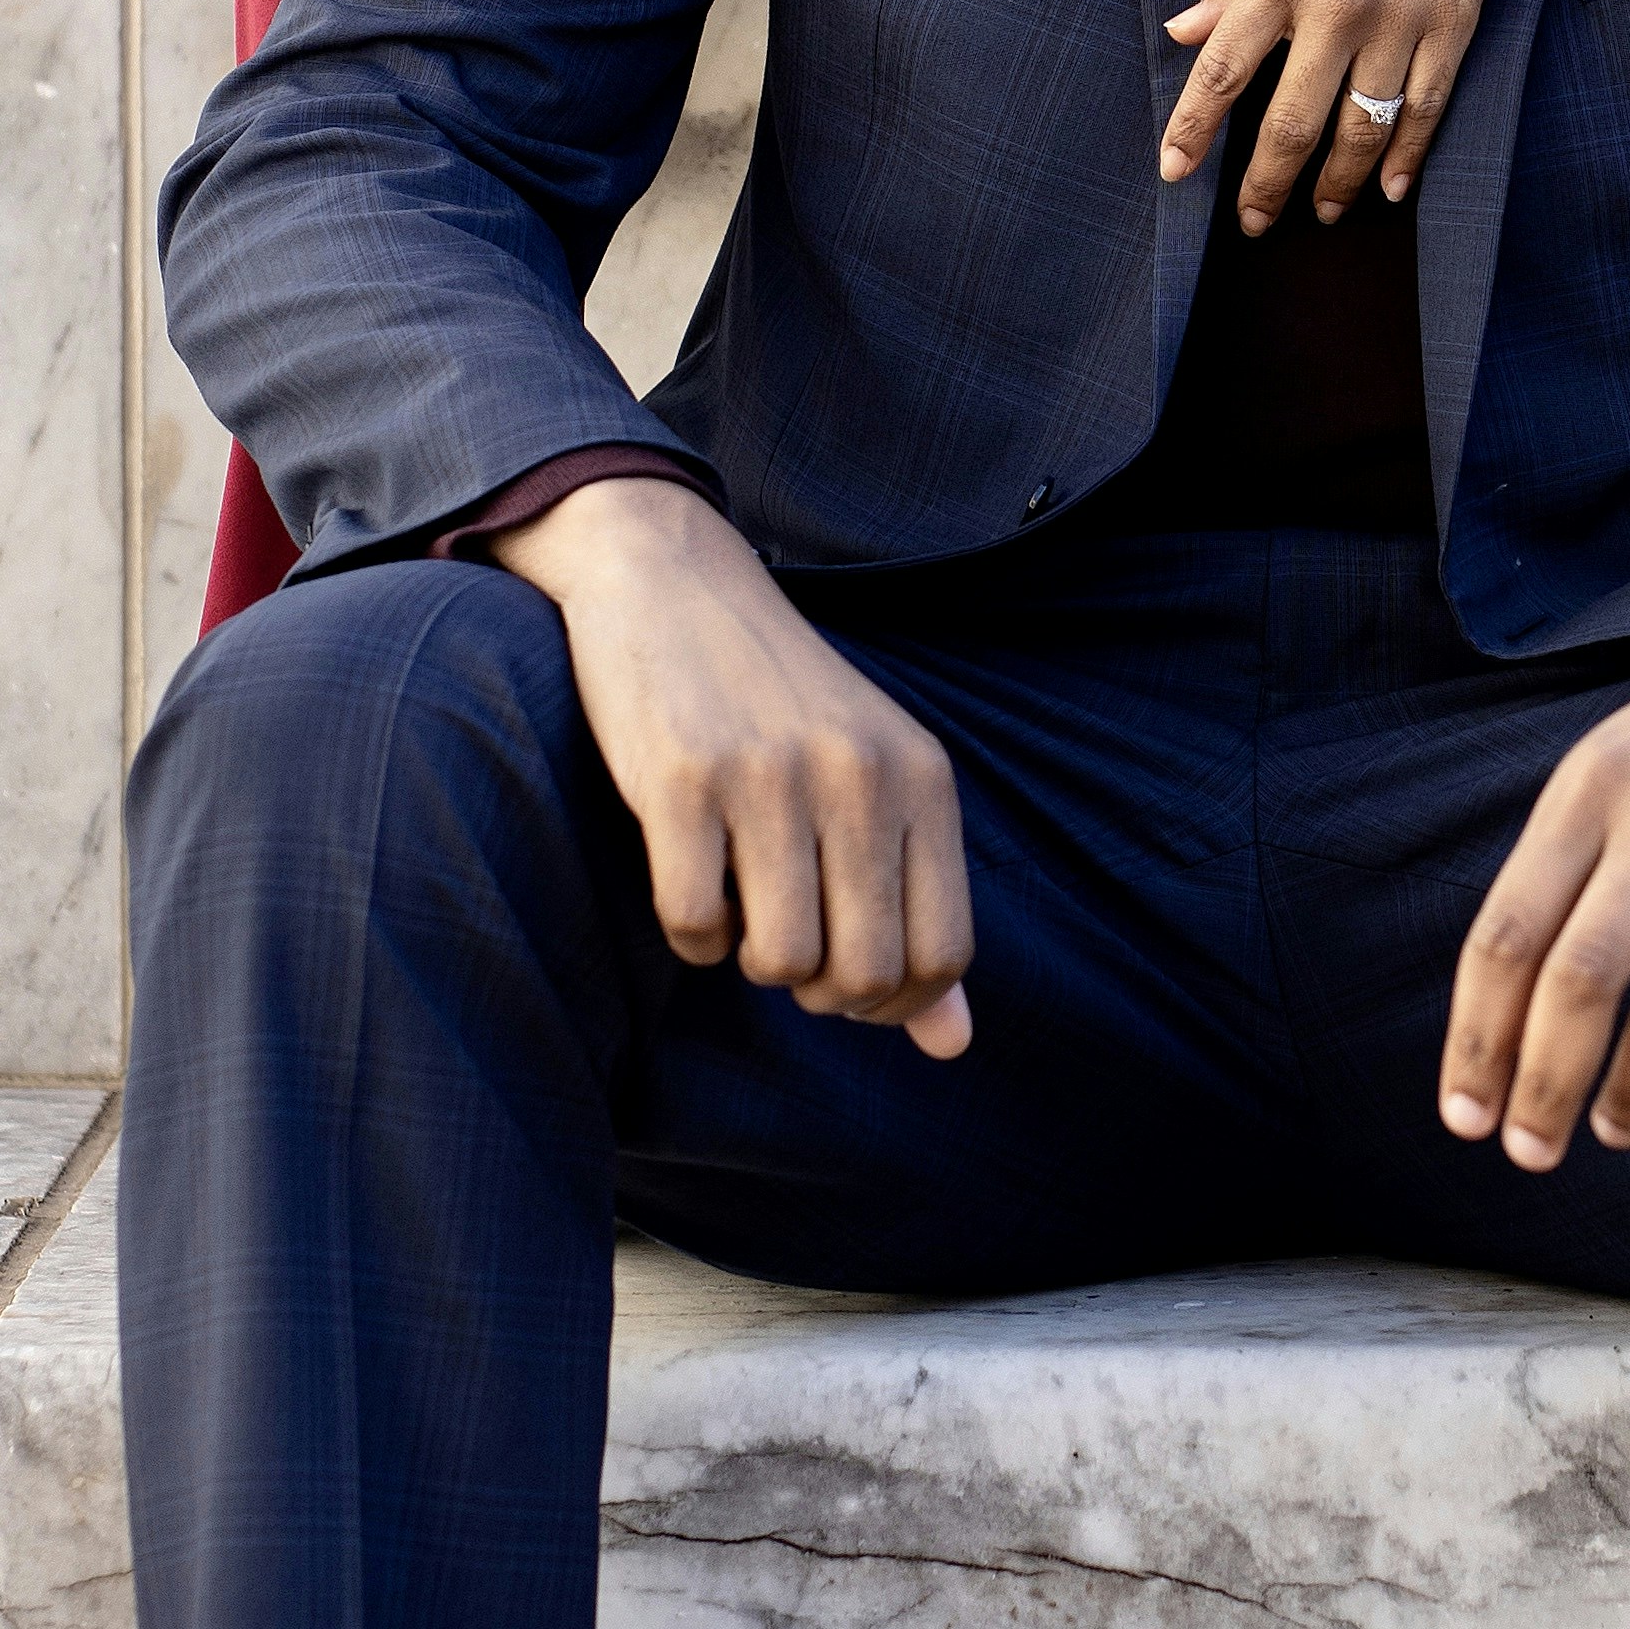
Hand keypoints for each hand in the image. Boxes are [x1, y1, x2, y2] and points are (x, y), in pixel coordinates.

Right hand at [491, 469, 972, 1054]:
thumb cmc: (781, 701)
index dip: (897, 1004)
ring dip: (751, 962)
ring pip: (780, 962)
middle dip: (820, 992)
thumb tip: (956, 1048)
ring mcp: (770, 777)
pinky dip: (690, 934)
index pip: (945, 954)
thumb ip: (920, 907)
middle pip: (864, 974)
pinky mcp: (681, 781)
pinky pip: (695, 927)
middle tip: (788, 945)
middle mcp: (859, 776)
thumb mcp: (875, 781)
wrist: (673, 581)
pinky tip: (688, 879)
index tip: (852, 983)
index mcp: (922, 777)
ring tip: (741, 905)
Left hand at [1158, 0, 1522, 230]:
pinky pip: (1427, 108)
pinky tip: (1390, 187)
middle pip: (1291, 122)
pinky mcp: (1454, 21)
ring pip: (1362, 129)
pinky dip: (1408, 157)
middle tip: (1254, 221)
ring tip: (1321, 210)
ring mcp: (1401, 18)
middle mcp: (1337, 4)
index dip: (1193, 131)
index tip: (1175, 172)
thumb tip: (1181, 34)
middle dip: (1266, 183)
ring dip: (1336, 182)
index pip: (1221, 72)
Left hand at [1440, 582, 1629, 1165]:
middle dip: (1542, 1086)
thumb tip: (1508, 1017)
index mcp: (1591, 786)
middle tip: (1529, 1151)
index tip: (1463, 1113)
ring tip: (1613, 1128)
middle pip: (1580, 981)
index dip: (1477, 1039)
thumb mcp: (1615, 765)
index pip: (1507, 933)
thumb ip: (1563, 869)